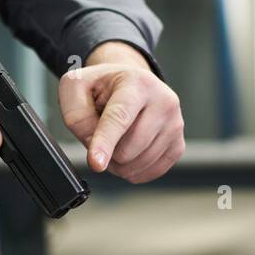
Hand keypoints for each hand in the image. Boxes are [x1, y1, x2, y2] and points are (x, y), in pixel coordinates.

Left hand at [58, 42, 184, 182]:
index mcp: (136, 83)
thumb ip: (77, 117)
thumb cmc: (101, 87)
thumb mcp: (76, 88)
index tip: (96, 163)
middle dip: (107, 152)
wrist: (130, 84)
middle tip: (102, 136)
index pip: (119, 117)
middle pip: (128, 148)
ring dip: (119, 163)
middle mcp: (163, 100)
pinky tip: (129, 152)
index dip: (105, 142)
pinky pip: (151, 172)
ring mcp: (175, 123)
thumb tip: (97, 150)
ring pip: (139, 163)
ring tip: (116, 141)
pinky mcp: (178, 144)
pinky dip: (134, 170)